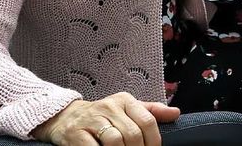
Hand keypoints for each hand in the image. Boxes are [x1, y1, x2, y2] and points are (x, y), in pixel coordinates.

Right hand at [32, 93, 179, 145]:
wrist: (66, 117)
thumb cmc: (102, 116)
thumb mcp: (127, 108)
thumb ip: (151, 111)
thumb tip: (175, 113)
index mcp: (125, 100)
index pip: (147, 121)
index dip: (154, 141)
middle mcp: (109, 107)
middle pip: (133, 134)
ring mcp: (92, 119)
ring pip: (115, 141)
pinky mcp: (76, 133)